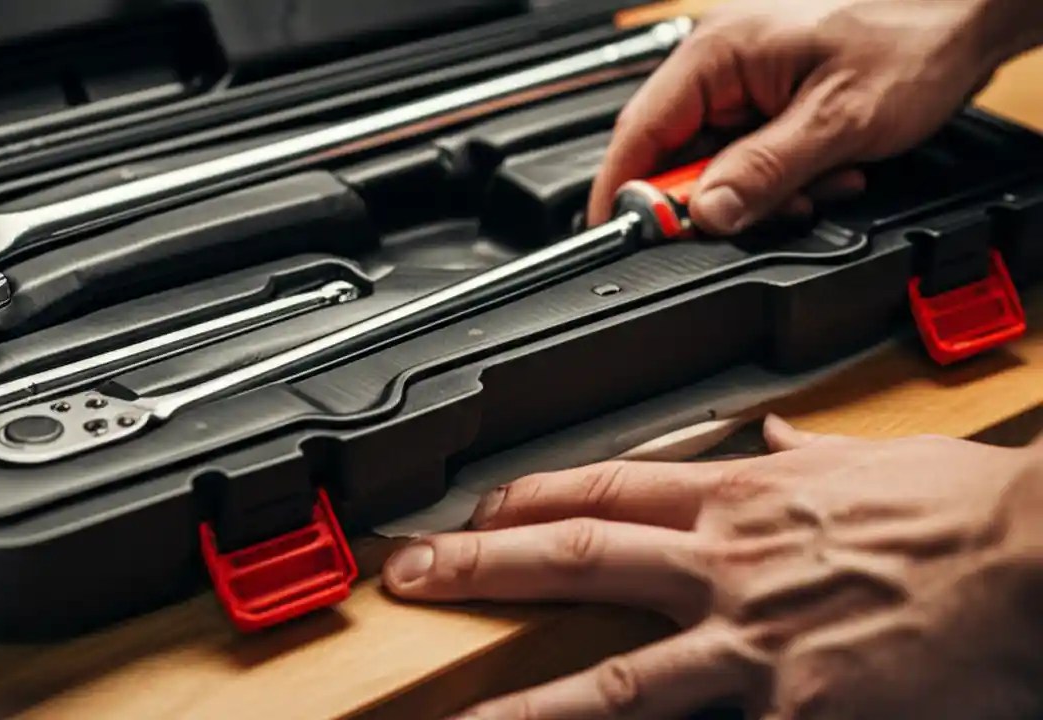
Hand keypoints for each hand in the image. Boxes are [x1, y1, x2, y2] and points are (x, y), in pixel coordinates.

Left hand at [382, 416, 1042, 718]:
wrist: (1039, 564)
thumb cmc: (970, 512)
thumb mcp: (876, 461)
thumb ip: (811, 456)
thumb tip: (784, 440)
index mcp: (746, 500)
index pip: (607, 488)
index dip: (530, 496)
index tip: (480, 504)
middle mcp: (729, 566)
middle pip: (576, 559)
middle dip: (479, 566)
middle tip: (410, 576)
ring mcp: (753, 645)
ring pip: (614, 680)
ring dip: (528, 703)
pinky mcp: (795, 711)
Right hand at [587, 0, 1025, 234]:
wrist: (971, 10)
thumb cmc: (916, 32)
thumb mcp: (836, 119)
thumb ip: (762, 173)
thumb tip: (706, 215)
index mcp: (717, 54)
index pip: (639, 132)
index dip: (624, 192)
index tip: (621, 236)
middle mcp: (721, 62)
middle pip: (676, 153)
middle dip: (716, 198)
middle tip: (760, 217)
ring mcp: (746, 78)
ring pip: (718, 159)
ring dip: (761, 189)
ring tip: (818, 185)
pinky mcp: (772, 94)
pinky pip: (752, 150)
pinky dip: (782, 175)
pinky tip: (826, 170)